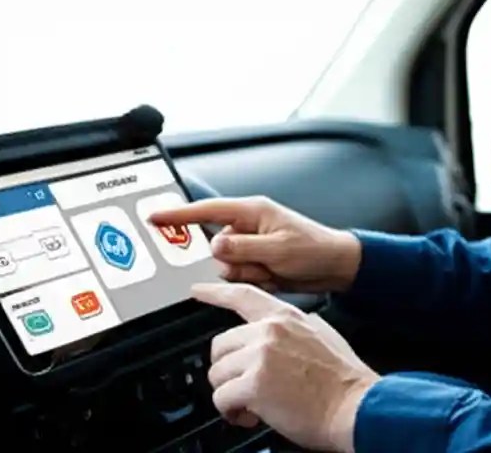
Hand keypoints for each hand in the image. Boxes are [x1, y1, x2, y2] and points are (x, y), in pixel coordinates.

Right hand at [149, 196, 361, 293]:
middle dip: (236, 262)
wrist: (335, 266)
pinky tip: (274, 276)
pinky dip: (255, 280)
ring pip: (226, 266)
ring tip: (274, 269)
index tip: (154, 217)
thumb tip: (215, 245)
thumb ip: (244, 248)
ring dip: (249, 273)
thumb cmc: (315, 249)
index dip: (179, 215)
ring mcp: (250, 245)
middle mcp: (247, 226)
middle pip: (215, 247)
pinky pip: (239, 276)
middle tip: (263, 264)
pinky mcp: (255, 262)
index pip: (207, 211)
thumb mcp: (278, 249)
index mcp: (252, 212)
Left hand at [195, 282, 379, 452]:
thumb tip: (278, 336)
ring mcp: (260, 355)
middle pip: (221, 346)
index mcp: (285, 318)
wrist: (354, 405)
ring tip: (254, 405)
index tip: (198, 290)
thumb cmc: (343, 379)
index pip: (243, 296)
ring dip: (230, 394)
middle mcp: (269, 331)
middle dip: (229, 371)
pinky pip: (221, 399)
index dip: (216, 292)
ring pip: (218, 374)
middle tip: (248, 387)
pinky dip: (232, 412)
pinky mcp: (253, 383)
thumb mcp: (322, 336)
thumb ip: (294, 330)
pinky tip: (251, 416)